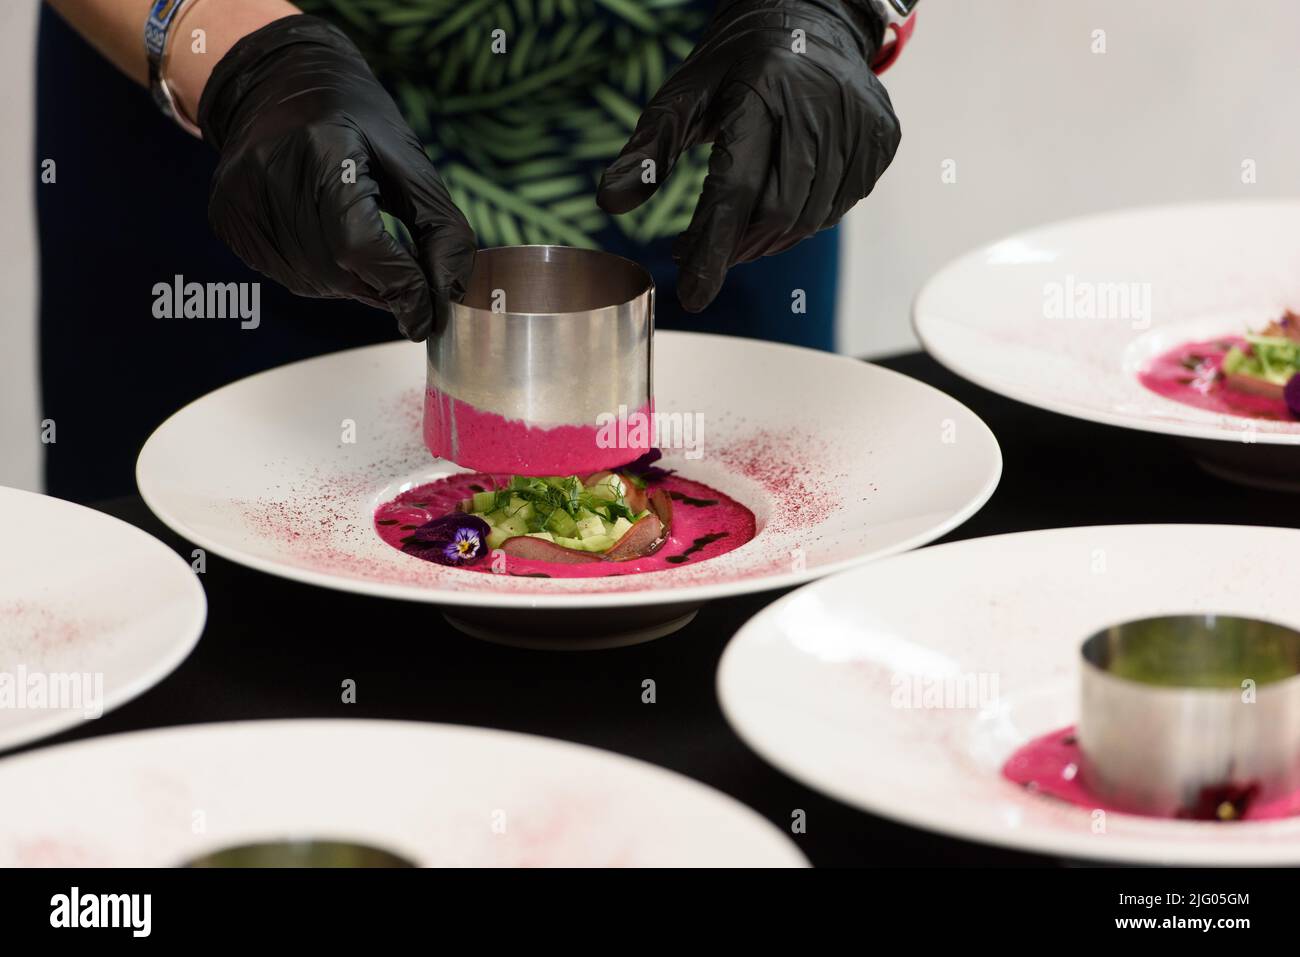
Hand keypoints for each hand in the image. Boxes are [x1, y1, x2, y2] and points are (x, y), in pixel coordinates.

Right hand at [198, 15, 474, 340]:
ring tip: (363, 241)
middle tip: (407, 278)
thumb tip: (448, 292)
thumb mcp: (409, 160)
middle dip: (384, 287)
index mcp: (321, 151)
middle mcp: (270, 177)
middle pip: (339, 270)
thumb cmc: (353, 117)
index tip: (429, 315)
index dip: (402, 289)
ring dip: (354, 282)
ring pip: (315, 283)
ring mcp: (241, 201)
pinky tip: (328, 238)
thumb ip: (439, 228)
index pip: (361, 247)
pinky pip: (288, 276)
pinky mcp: (228, 220)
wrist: (278, 83)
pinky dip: (322, 274)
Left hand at [597, 0, 900, 311]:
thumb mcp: (684, 95)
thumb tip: (610, 200)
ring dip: (769, 238)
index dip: (713, 248)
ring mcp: (859, 122)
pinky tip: (783, 199)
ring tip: (740, 226)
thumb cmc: (738, 64)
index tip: (694, 295)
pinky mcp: (881, 139)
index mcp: (762, 90)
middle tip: (707, 248)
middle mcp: (818, 104)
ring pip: (811, 218)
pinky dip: (805, 218)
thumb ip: (649, 149)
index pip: (736, 188)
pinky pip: (839, 206)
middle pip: (777, 212)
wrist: (809, 18)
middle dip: (738, 245)